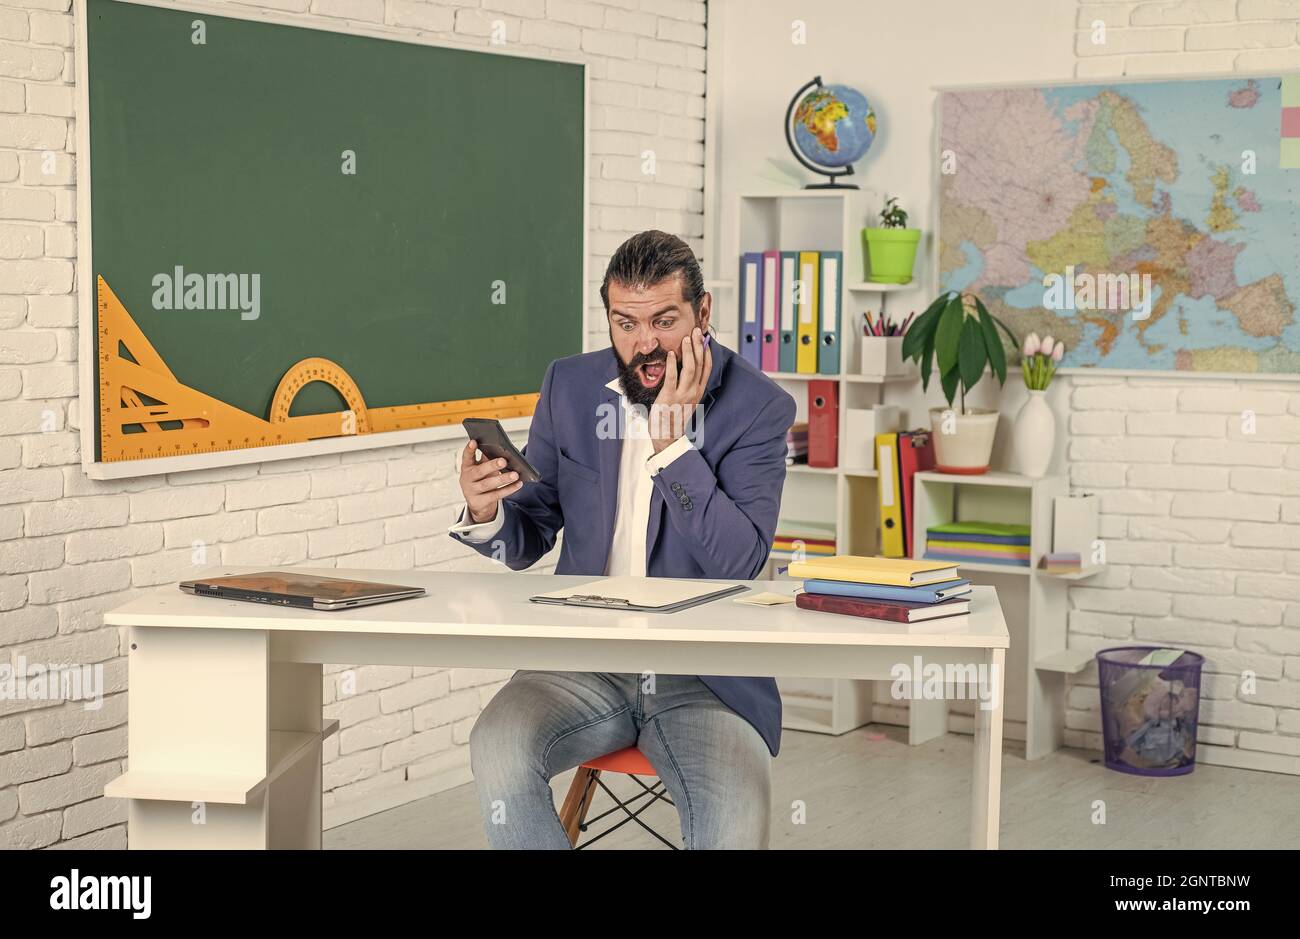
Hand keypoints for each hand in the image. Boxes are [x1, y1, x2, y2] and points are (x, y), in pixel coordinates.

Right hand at [459, 440, 521, 523]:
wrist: (477, 503)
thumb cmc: (481, 480)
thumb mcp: (480, 469)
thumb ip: (487, 460)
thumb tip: (502, 450)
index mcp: (467, 467)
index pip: (466, 456)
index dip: (469, 449)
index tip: (474, 441)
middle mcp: (466, 479)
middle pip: (479, 471)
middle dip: (492, 465)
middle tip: (504, 461)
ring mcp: (471, 491)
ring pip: (488, 484)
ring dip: (503, 479)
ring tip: (515, 474)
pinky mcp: (479, 502)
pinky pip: (496, 495)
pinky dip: (508, 489)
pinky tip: (518, 484)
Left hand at [649, 326, 711, 453]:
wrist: (668, 437)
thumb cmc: (674, 419)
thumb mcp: (686, 401)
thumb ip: (688, 387)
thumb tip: (686, 370)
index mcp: (698, 391)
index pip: (707, 367)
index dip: (706, 351)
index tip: (705, 339)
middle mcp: (693, 392)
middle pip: (700, 364)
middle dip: (699, 346)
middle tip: (696, 332)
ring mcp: (683, 395)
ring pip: (690, 368)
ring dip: (689, 352)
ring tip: (686, 339)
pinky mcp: (669, 397)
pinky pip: (672, 377)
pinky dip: (673, 364)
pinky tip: (672, 354)